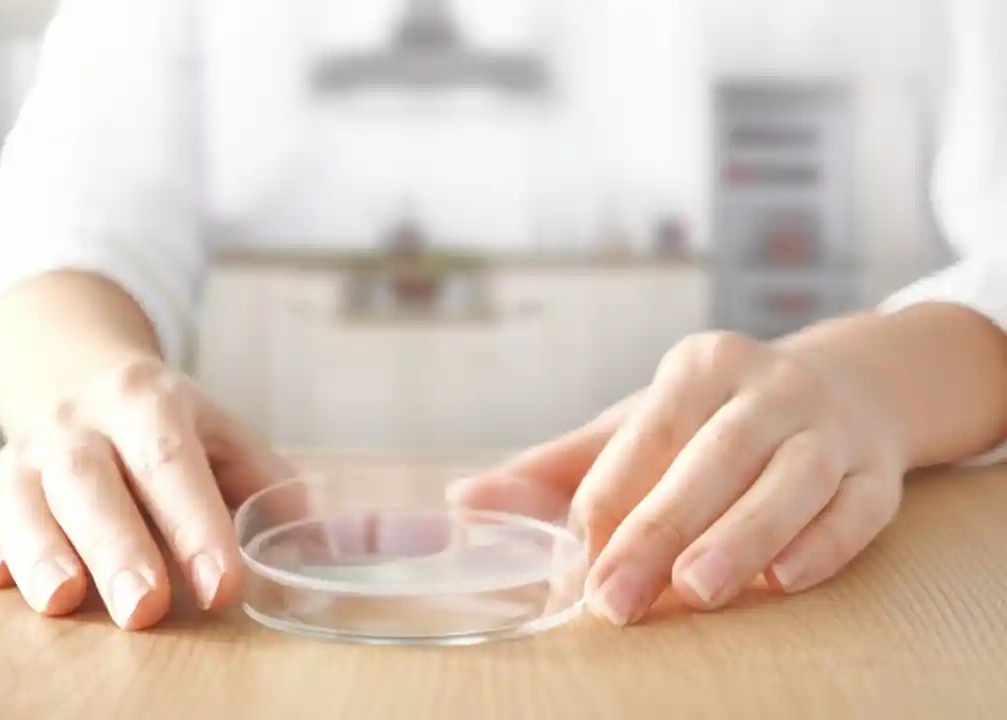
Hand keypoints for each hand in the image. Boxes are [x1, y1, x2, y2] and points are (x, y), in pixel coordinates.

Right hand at [0, 357, 294, 629]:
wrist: (78, 378)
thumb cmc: (169, 430)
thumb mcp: (225, 438)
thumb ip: (275, 490)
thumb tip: (350, 542)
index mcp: (148, 401)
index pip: (172, 461)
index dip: (197, 523)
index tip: (223, 583)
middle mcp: (79, 420)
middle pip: (91, 479)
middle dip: (118, 546)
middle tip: (145, 608)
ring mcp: (25, 450)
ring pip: (21, 495)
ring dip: (41, 548)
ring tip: (63, 601)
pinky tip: (1, 578)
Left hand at [453, 331, 906, 624]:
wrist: (846, 388)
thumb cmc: (716, 421)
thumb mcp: (640, 426)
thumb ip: (558, 469)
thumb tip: (465, 503)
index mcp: (699, 367)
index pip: (643, 438)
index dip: (605, 507)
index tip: (576, 572)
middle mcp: (768, 386)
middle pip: (710, 460)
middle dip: (658, 531)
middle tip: (615, 601)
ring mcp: (829, 426)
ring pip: (788, 481)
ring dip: (742, 536)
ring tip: (697, 591)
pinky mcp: (878, 471)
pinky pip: (855, 510)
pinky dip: (821, 545)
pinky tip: (784, 581)